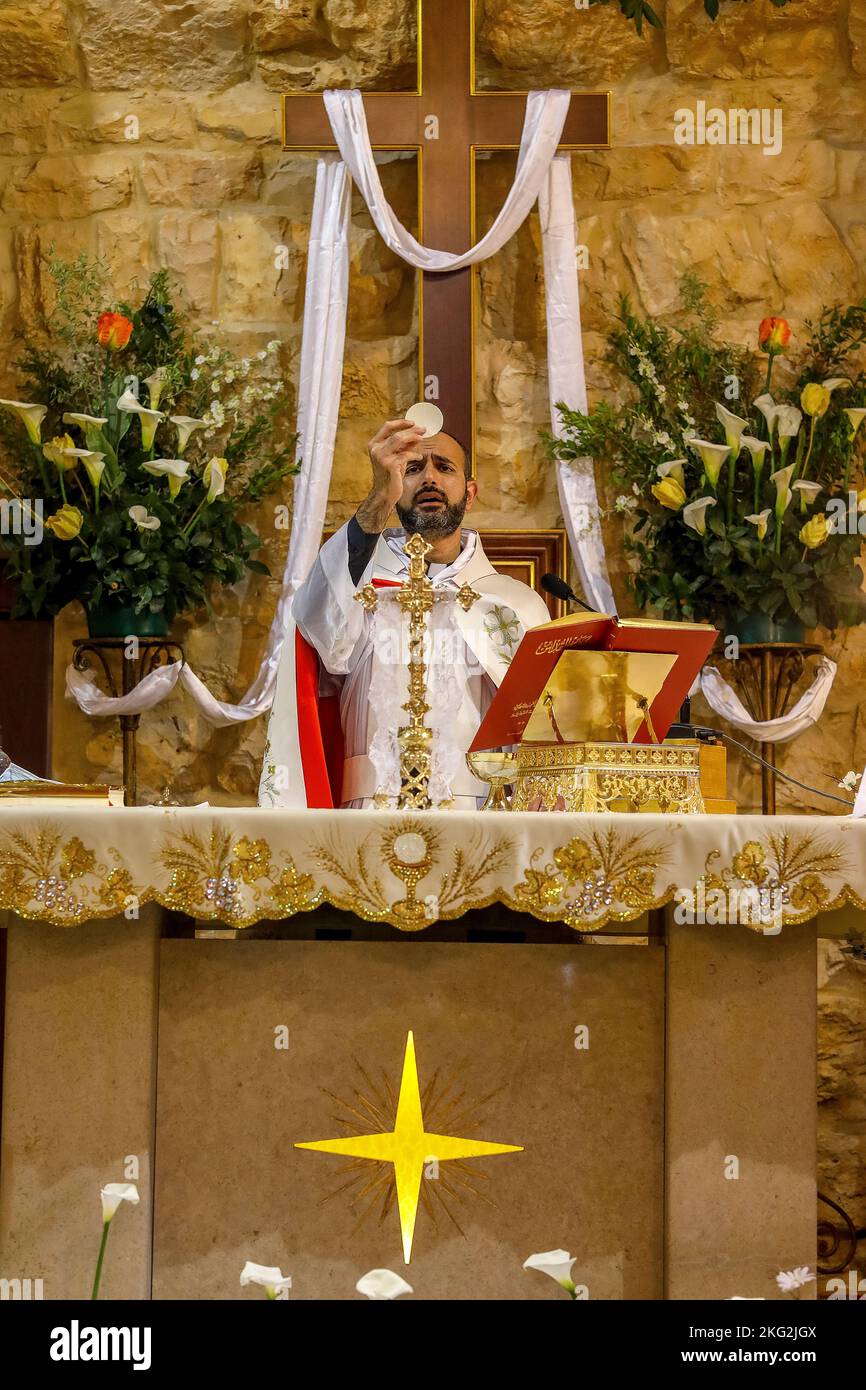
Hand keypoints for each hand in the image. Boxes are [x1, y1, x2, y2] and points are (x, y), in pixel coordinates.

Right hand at [356, 418, 424, 532]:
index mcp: (374, 444)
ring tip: (422, 439)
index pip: (387, 427)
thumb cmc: (391, 475)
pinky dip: (414, 454)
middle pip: (396, 433)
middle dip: (412, 430)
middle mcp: (376, 449)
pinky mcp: (389, 465)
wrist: (384, 493)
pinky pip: (405, 455)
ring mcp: (381, 457)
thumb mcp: (397, 457)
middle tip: (423, 430)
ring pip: (399, 440)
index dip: (401, 422)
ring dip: (413, 438)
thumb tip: (417, 434)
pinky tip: (419, 457)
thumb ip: (404, 446)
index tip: (413, 422)